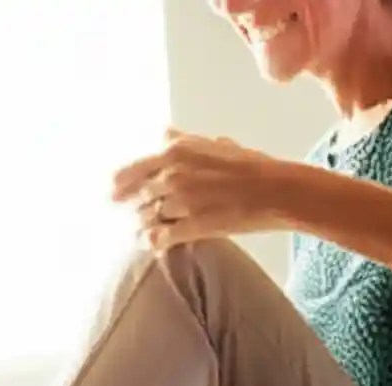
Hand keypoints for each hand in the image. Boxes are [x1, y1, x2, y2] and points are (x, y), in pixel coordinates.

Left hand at [113, 129, 294, 249]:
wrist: (279, 192)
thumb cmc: (252, 166)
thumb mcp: (216, 144)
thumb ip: (185, 141)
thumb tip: (164, 133)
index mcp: (176, 151)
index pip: (131, 171)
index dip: (118, 187)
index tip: (112, 195)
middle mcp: (173, 174)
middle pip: (137, 197)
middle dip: (135, 208)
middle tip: (135, 216)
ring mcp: (182, 202)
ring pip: (145, 218)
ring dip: (144, 226)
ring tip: (146, 231)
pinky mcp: (194, 226)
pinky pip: (159, 238)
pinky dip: (153, 243)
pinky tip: (154, 246)